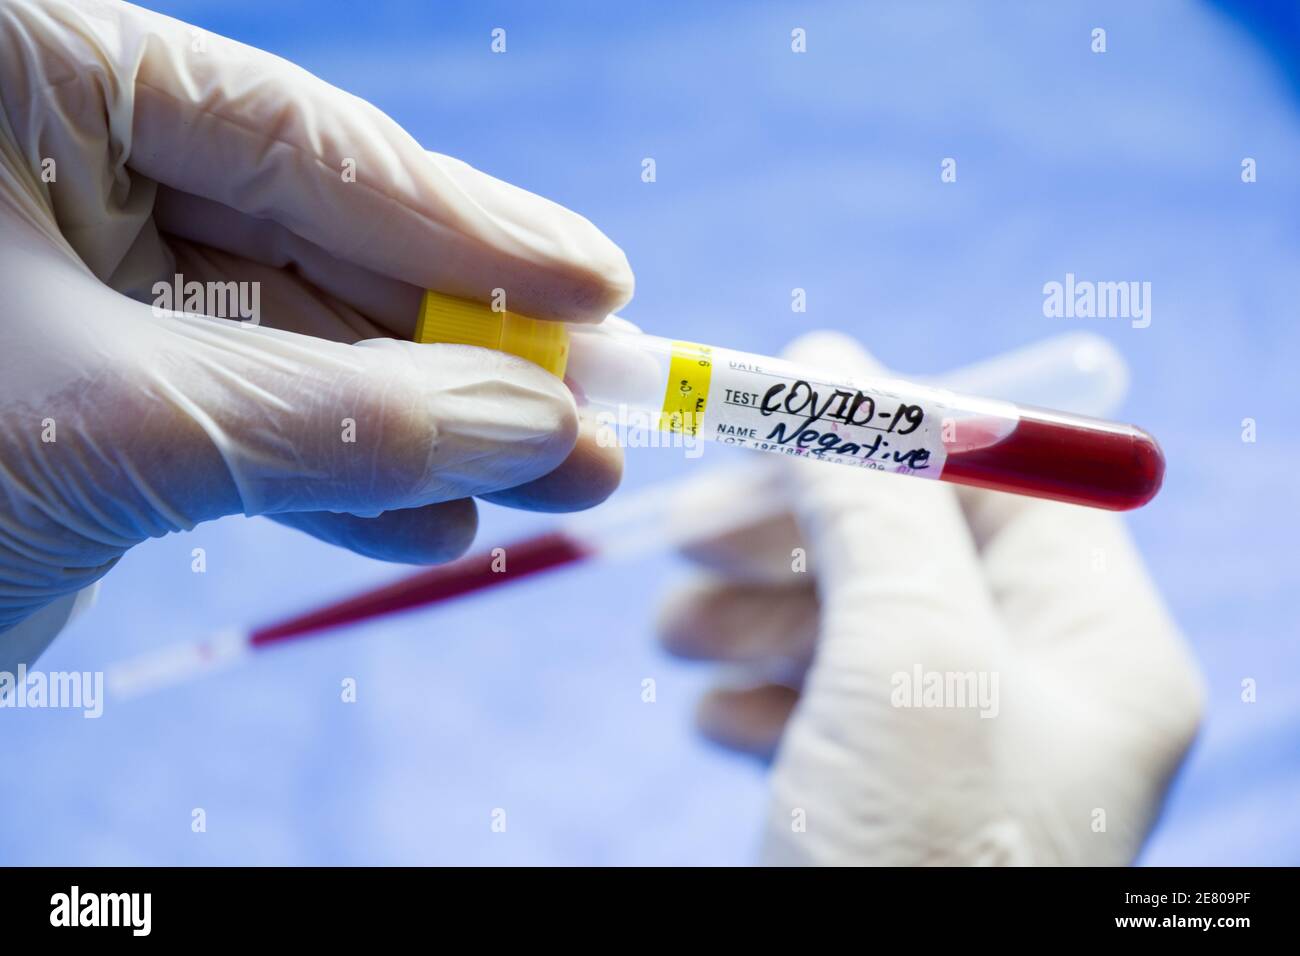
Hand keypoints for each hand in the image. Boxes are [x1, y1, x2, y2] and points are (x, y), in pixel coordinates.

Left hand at [0, 0, 631, 641]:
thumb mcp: (125, 424)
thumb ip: (348, 416)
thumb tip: (538, 419)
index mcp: (30, 76)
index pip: (301, 139)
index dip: (470, 226)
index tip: (599, 288)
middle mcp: (52, 163)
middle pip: (317, 249)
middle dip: (464, 351)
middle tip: (603, 415)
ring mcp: (67, 283)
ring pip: (287, 348)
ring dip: (418, 433)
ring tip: (547, 492)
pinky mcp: (75, 392)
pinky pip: (233, 421)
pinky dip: (330, 484)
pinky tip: (429, 527)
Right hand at [658, 333, 1202, 864]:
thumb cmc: (915, 863)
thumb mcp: (906, 655)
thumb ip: (877, 499)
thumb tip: (831, 365)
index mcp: (1097, 652)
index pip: (1005, 485)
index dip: (891, 436)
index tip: (775, 415)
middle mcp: (1042, 700)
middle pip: (912, 549)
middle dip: (798, 530)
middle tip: (697, 525)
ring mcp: (960, 760)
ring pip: (852, 627)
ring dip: (757, 610)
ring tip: (677, 629)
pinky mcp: (884, 809)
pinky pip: (822, 711)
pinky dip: (761, 693)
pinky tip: (715, 714)